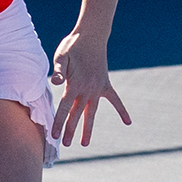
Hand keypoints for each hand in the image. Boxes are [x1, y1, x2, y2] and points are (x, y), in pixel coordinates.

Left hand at [50, 29, 130, 146]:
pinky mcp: (105, 84)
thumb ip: (59, 71)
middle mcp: (87, 89)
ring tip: (85, 143)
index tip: (54, 136)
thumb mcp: (61, 56)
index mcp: (75, 84)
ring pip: (92, 112)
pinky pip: (115, 100)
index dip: (59, 122)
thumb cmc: (72, 46)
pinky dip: (121, 111)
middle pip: (77, 114)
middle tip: (65, 145)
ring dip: (88, 128)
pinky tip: (128, 123)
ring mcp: (98, 88)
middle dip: (70, 130)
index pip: (65, 108)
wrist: (91, 36)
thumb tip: (55, 83)